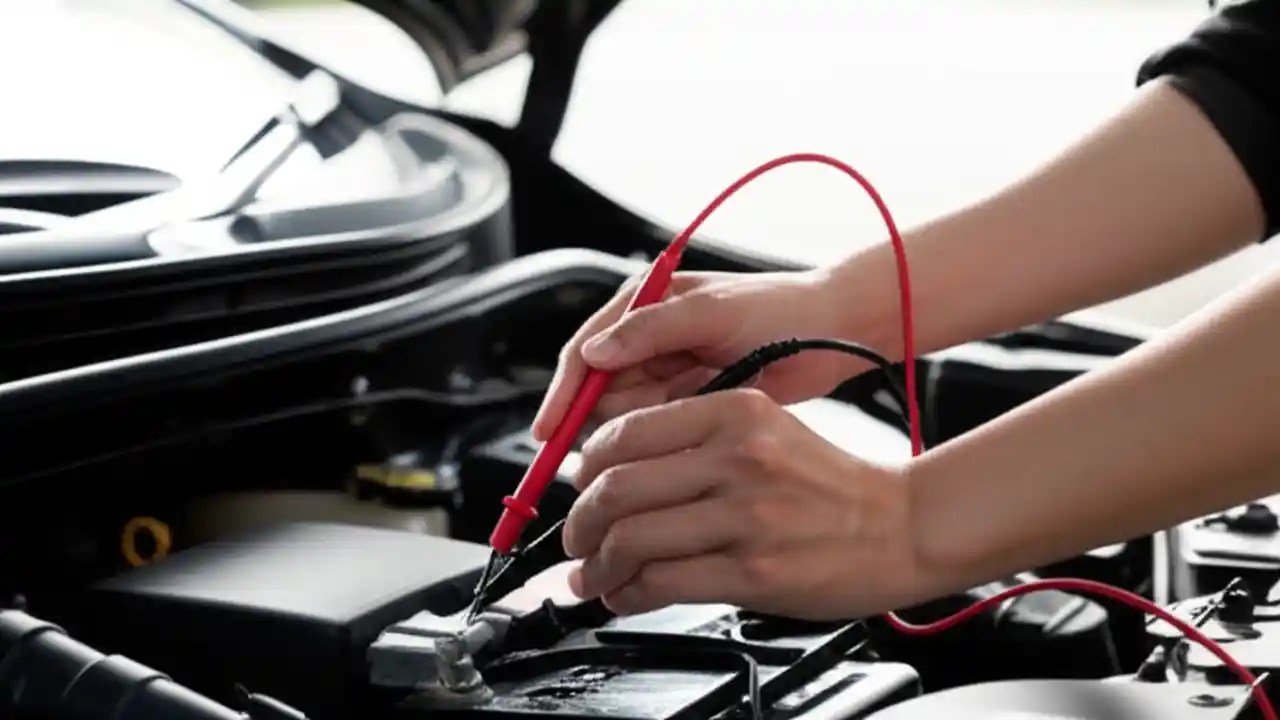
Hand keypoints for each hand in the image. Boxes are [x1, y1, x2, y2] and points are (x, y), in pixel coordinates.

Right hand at [531, 269, 868, 441]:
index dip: (562, 394)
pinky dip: (654, 445)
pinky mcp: (687, 400)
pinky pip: (654, 428)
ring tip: (641, 455)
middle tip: (593, 465)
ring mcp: (667, 371)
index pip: (584, 353)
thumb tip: (594, 354)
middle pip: (596, 391)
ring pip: (623, 416)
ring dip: (627, 438)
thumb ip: (651, 330)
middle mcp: (647, 337)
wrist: (836, 332)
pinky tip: (664, 457)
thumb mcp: (712, 314)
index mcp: (643, 304)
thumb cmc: (781, 309)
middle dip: (592, 426)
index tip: (548, 433)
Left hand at [560, 388, 925, 619]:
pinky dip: (626, 594)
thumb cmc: (828, 483)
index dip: (585, 465)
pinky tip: (623, 595)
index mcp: (734, 411)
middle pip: (616, 487)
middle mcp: (737, 458)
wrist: (899, 525)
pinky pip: (660, 583)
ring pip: (630, 538)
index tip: (579, 484)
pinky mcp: (752, 572)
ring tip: (592, 575)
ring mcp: (744, 517)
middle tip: (576, 539)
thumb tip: (608, 463)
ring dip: (596, 566)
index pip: (626, 432)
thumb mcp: (764, 429)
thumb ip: (692, 439)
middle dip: (580, 522)